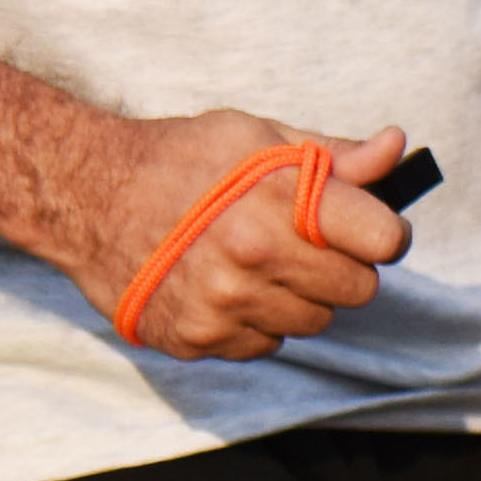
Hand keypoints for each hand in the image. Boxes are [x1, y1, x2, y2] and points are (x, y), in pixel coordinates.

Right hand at [70, 113, 414, 359]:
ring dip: (298, 296)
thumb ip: (333, 155)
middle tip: (302, 242)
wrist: (83, 195)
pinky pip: (266, 343)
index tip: (367, 228)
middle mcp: (254, 256)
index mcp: (281, 200)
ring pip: (315, 321)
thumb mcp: (256, 137)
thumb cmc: (179, 158)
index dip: (383, 233)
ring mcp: (224, 304)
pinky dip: (256, 322)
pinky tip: (224, 286)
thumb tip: (397, 148)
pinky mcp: (197, 339)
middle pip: (359, 289)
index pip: (385, 241)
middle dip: (341, 265)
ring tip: (256, 262)